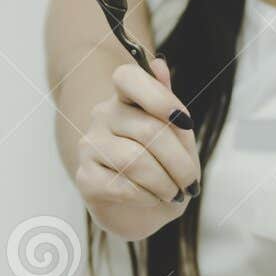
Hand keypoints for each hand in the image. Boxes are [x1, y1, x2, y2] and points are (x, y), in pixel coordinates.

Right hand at [76, 55, 201, 241]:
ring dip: (164, 183)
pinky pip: (123, 186)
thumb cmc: (164, 169)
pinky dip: (147, 197)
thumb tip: (158, 63)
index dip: (158, 97)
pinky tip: (150, 198)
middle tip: (190, 182)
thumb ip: (171, 106)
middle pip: (148, 130)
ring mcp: (89, 145)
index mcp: (125, 98)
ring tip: (173, 193)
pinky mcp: (85, 177)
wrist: (145, 212)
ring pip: (135, 160)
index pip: (127, 77)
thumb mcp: (179, 139)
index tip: (185, 122)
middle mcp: (102, 116)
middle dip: (180, 163)